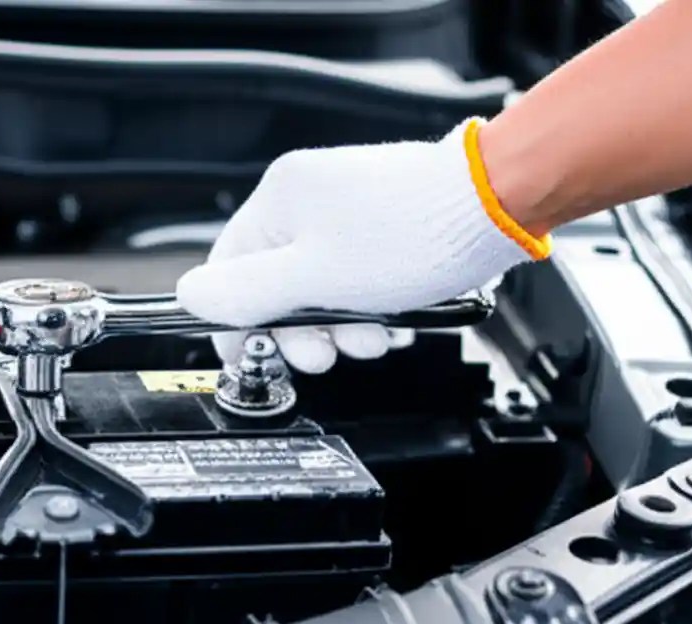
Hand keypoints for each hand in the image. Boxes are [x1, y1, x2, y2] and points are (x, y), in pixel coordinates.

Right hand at [176, 119, 542, 372]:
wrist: (500, 207)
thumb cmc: (417, 232)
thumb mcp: (315, 279)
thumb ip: (248, 293)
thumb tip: (192, 297)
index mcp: (282, 198)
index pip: (229, 267)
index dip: (234, 322)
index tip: (246, 357)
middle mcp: (311, 198)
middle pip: (277, 284)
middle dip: (302, 330)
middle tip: (322, 354)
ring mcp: (351, 211)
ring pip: (321, 288)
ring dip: (342, 326)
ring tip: (372, 338)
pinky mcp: (386, 227)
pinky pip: (357, 279)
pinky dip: (369, 308)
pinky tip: (392, 322)